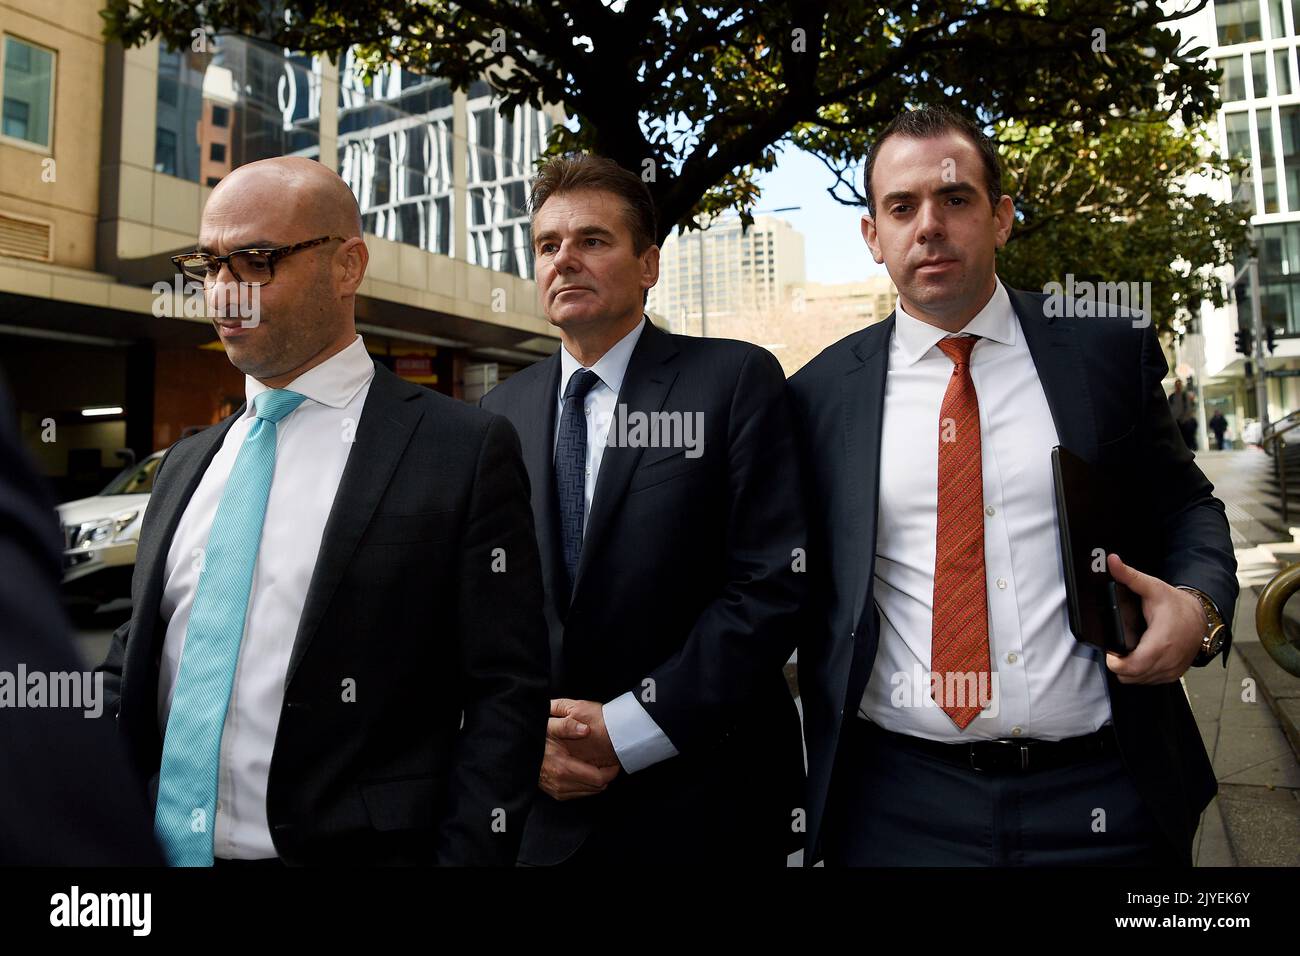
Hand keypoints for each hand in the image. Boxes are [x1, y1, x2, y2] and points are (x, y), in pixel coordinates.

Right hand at [537, 698, 619, 800]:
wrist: (519, 752)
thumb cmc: (536, 738)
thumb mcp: (549, 725)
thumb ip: (568, 725)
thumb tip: (585, 729)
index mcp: (563, 768)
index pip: (598, 779)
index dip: (610, 771)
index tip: (614, 762)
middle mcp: (561, 784)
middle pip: (596, 787)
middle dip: (605, 775)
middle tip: (607, 762)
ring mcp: (557, 791)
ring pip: (588, 792)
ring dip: (596, 781)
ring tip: (598, 766)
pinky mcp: (555, 794)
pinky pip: (578, 793)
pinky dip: (586, 785)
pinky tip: (585, 772)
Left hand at [1104, 553, 1204, 684]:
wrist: (1201, 617)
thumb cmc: (1176, 604)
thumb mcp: (1152, 587)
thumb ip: (1129, 576)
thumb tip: (1113, 561)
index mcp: (1161, 641)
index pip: (1133, 666)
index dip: (1116, 663)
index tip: (1109, 652)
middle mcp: (1168, 659)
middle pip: (1132, 676)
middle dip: (1118, 666)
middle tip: (1114, 651)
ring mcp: (1172, 669)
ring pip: (1139, 681)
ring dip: (1129, 671)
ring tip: (1125, 653)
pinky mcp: (1174, 674)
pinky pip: (1150, 681)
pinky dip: (1141, 674)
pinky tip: (1138, 659)